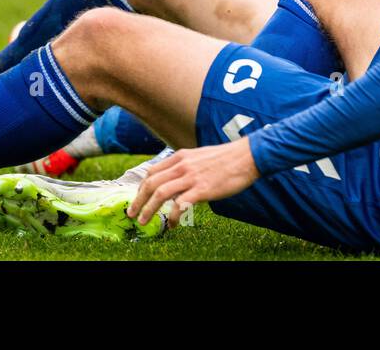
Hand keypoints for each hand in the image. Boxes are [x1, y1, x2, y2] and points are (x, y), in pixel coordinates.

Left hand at [128, 140, 260, 226]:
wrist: (247, 157)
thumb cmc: (226, 158)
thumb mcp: (200, 156)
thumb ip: (186, 165)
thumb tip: (176, 179)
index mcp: (181, 156)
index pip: (152, 171)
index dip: (141, 187)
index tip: (138, 198)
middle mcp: (182, 165)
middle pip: (151, 183)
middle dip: (138, 200)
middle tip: (132, 214)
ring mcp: (191, 177)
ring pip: (160, 194)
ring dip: (149, 209)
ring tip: (145, 221)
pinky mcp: (202, 189)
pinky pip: (180, 205)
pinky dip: (172, 216)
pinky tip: (172, 224)